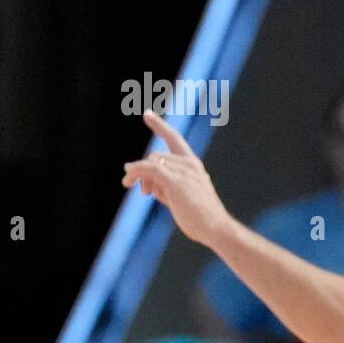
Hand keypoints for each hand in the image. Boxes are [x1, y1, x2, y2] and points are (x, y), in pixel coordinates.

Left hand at [122, 111, 231, 247]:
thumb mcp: (182, 197)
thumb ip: (166, 186)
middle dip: (145, 172)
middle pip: (155, 156)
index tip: (147, 114)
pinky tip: (128, 181)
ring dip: (141, 177)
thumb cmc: (200, 217)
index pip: (174, 139)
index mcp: (194, 166)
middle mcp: (190, 164)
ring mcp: (183, 171)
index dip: (160, 126)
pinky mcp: (174, 180)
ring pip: (150, 162)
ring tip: (147, 194)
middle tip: (146, 192)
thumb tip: (143, 181)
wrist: (215, 228)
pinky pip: (147, 168)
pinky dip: (135, 172)